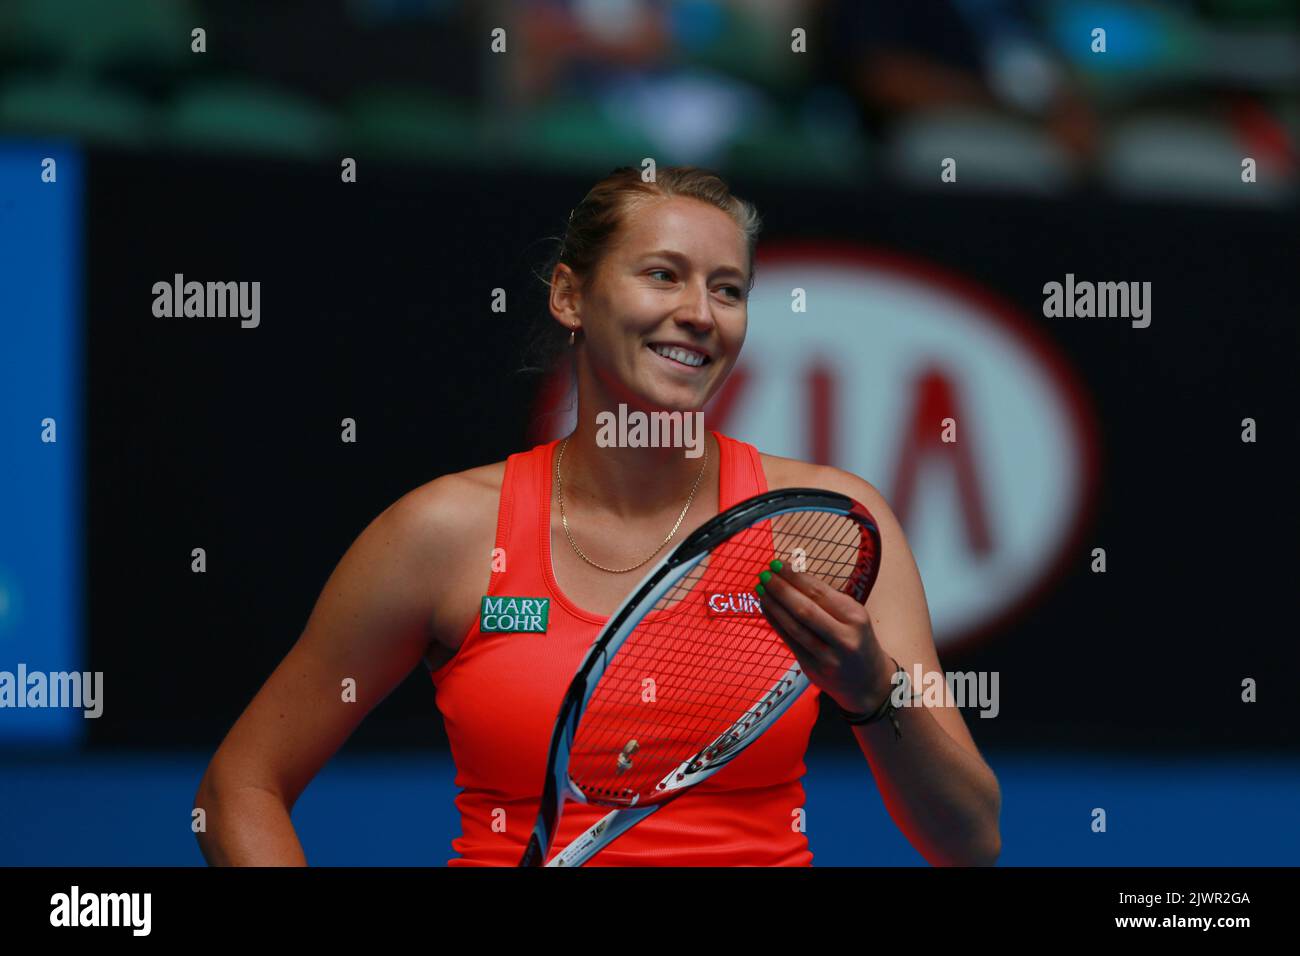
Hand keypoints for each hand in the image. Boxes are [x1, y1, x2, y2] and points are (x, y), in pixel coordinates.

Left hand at [754, 559, 893, 713]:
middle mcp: (844, 638)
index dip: (796, 577)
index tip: (779, 563)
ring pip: (794, 627)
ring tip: (761, 589)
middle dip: (781, 589)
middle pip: (805, 609)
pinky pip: (789, 641)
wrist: (869, 683)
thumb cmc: (857, 640)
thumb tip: (792, 576)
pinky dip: (775, 622)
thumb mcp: (854, 617)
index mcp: (856, 618)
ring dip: (774, 605)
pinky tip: (766, 608)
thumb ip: (827, 601)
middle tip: (765, 573)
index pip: (820, 593)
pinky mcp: (812, 668)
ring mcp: (827, 657)